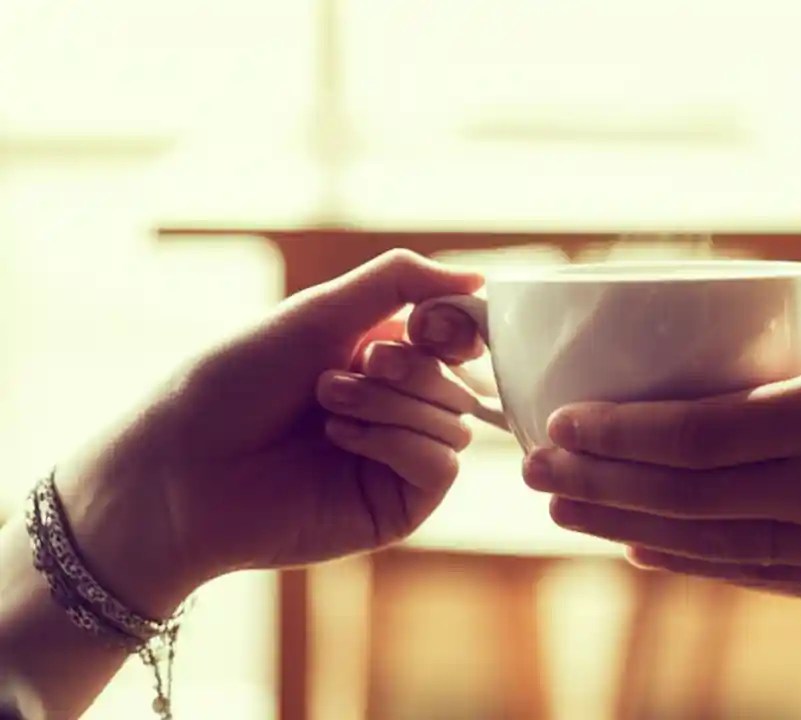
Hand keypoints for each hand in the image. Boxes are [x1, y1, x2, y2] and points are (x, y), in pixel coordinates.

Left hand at [54, 250, 484, 615]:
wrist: (183, 464)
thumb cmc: (235, 381)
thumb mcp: (319, 310)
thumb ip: (399, 281)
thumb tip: (481, 277)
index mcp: (381, 362)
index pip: (456, 340)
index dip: (454, 327)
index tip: (425, 323)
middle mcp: (396, 411)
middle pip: (461, 380)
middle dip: (409, 367)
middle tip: (346, 368)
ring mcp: (398, 462)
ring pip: (455, 421)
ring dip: (392, 403)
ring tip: (327, 404)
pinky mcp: (397, 509)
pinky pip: (441, 466)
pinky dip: (398, 442)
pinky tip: (341, 439)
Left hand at [523, 291, 800, 596]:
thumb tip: (771, 303)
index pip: (702, 430)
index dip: (622, 430)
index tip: (562, 419)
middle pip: (685, 492)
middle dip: (597, 479)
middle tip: (531, 466)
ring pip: (705, 544)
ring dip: (623, 527)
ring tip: (562, 510)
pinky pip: (750, 576)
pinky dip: (687, 563)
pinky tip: (640, 553)